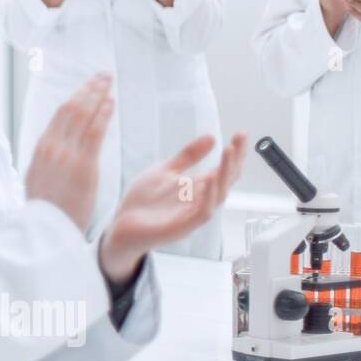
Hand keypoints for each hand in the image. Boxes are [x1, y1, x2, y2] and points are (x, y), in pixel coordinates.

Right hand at [23, 73, 113, 230]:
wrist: (45, 229)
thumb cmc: (45, 209)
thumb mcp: (38, 178)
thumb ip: (48, 160)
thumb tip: (54, 149)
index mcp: (42, 148)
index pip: (60, 114)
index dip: (76, 96)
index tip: (88, 86)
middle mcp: (53, 146)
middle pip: (72, 109)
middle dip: (88, 89)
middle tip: (102, 76)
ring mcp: (67, 154)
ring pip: (83, 116)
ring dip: (97, 95)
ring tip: (108, 82)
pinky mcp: (83, 165)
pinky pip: (94, 133)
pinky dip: (102, 115)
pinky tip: (110, 103)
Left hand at [101, 132, 245, 282]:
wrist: (119, 226)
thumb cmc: (143, 201)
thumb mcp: (165, 172)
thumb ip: (187, 157)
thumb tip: (212, 137)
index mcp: (197, 188)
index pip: (223, 169)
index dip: (234, 153)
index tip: (241, 133)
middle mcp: (200, 201)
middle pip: (225, 180)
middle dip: (234, 160)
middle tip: (241, 139)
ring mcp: (192, 215)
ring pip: (218, 195)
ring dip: (225, 174)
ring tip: (229, 151)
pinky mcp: (181, 227)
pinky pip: (202, 213)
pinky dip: (209, 197)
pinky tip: (211, 179)